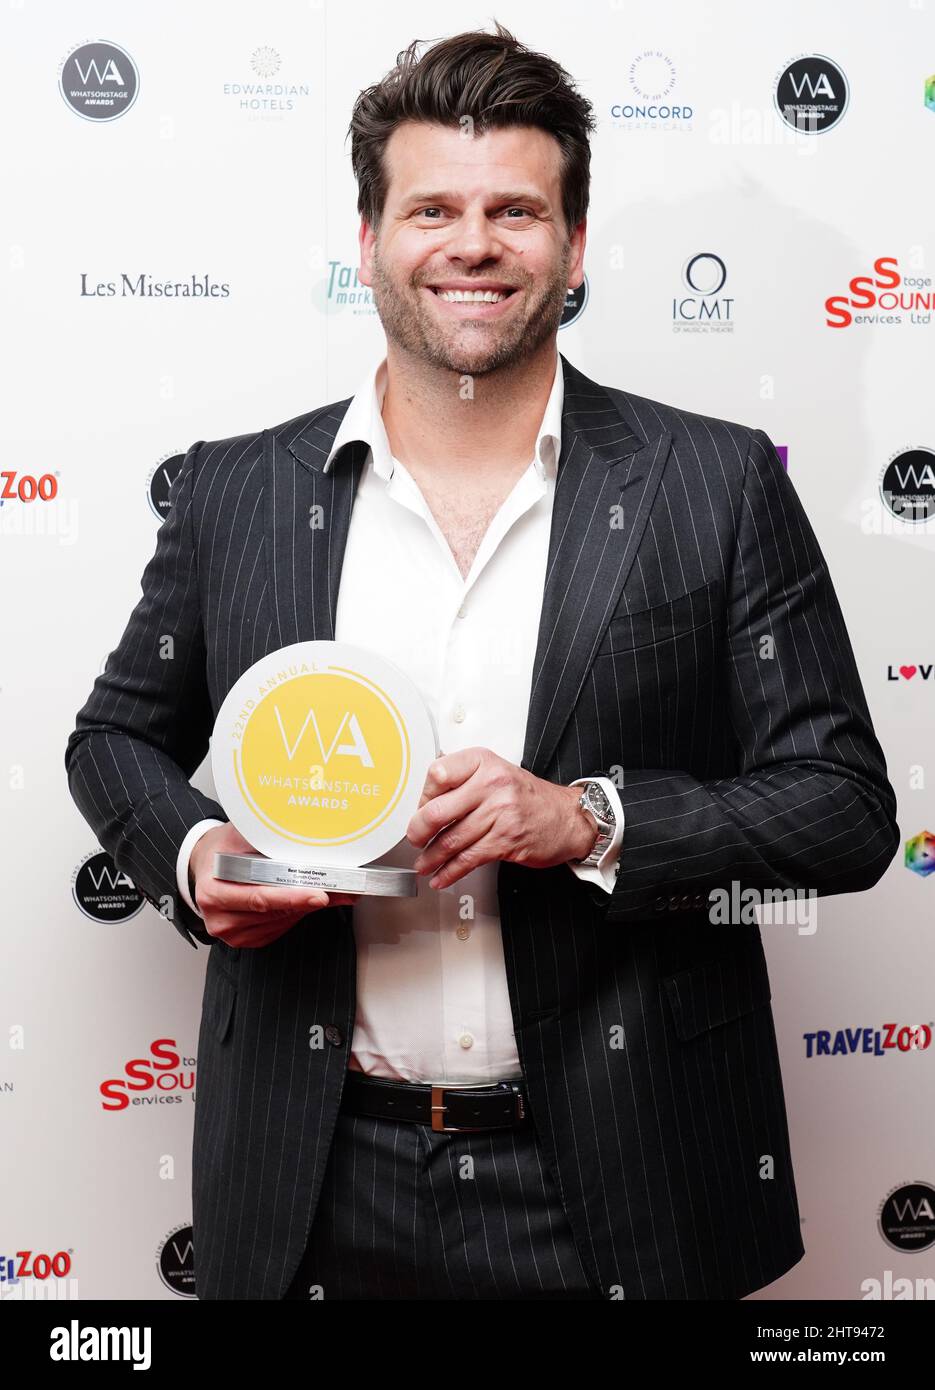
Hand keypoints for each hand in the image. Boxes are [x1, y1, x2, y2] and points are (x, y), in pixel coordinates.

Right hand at [189, 823, 359, 948]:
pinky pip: (275, 930)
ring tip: (321, 890)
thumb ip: (269, 838)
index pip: (259, 898)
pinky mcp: (241, 938)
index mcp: (213, 891)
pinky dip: (292, 916)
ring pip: (278, 922)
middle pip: (273, 913)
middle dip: (307, 901)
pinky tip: (298, 901)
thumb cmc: (222, 847)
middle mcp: (218, 916)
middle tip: (338, 891)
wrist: (204, 863)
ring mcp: (229, 931)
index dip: (292, 897)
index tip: (319, 893)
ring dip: (303, 908)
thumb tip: (307, 838)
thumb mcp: (240, 834)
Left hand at [406, 748, 597, 889]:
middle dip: (418, 831)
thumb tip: (427, 796)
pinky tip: (442, 876)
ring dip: (432, 857)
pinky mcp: (505, 841)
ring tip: (424, 863)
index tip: (420, 807)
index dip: (423, 795)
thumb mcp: (496, 772)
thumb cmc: (528, 796)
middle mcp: (492, 785)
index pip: (437, 774)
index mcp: (484, 762)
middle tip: (414, 838)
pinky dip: (451, 872)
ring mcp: (500, 813)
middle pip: (438, 811)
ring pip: (451, 840)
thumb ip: (464, 779)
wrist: (567, 817)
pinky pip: (469, 859)